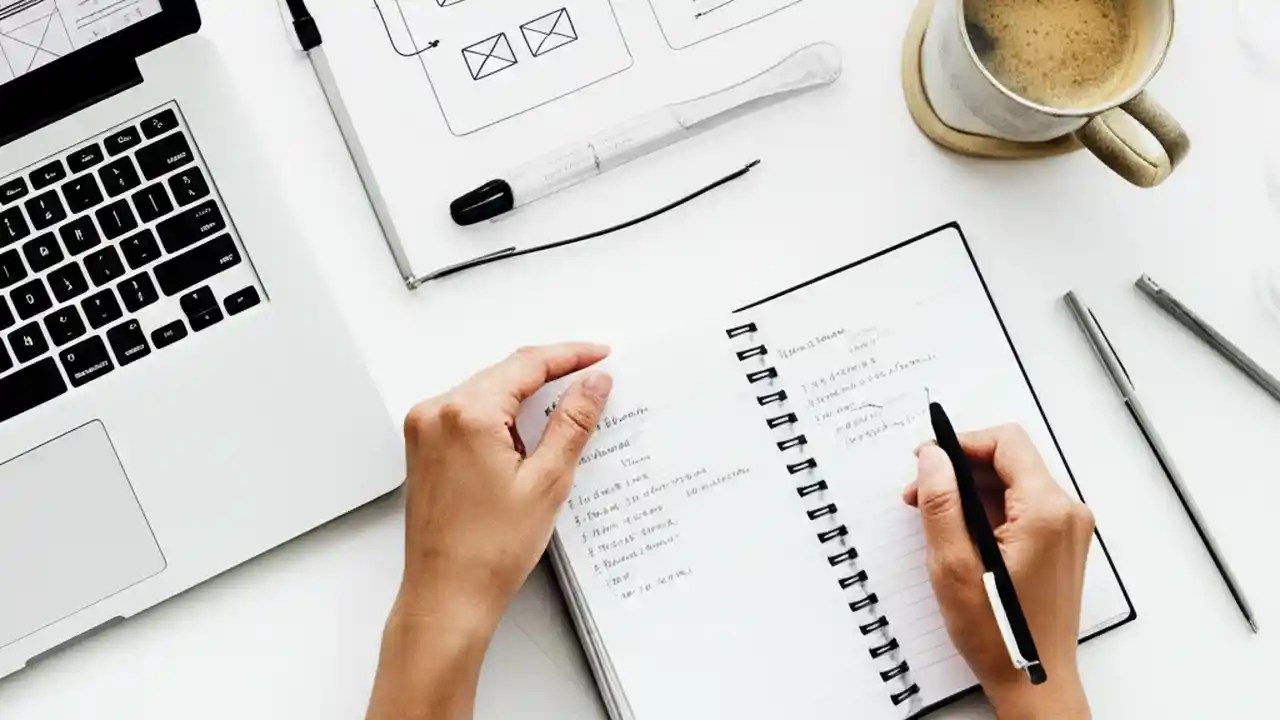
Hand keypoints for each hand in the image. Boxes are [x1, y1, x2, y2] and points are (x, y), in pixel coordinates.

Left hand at [368, 344, 612, 719]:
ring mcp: (425, 428)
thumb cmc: (488, 551)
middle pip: (505, 373)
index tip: (598, 355)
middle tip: (591, 379)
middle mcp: (437, 413)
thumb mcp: (547, 480)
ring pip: (487, 391)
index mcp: (467, 414)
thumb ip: (573, 422)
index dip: (569, 356)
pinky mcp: (423, 446)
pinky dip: (501, 414)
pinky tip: (528, 432)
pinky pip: (468, 412)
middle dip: (550, 374)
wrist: (447, 594)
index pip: (527, 365)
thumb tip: (593, 383)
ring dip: (525, 395)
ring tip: (565, 411)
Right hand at [903, 425, 1093, 719]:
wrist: (1034, 682)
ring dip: (971, 491)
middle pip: (1010, 461)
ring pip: (1013, 484)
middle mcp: (1067, 514)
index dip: (961, 442)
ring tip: (935, 517)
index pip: (1006, 443)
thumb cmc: (1001, 635)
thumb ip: (941, 503)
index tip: (928, 457)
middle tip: (920, 492)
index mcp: (1047, 512)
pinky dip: (988, 510)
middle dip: (960, 469)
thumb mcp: (954, 565)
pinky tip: (960, 534)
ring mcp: (1068, 530)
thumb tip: (932, 458)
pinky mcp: (1061, 544)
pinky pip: (1022, 508)